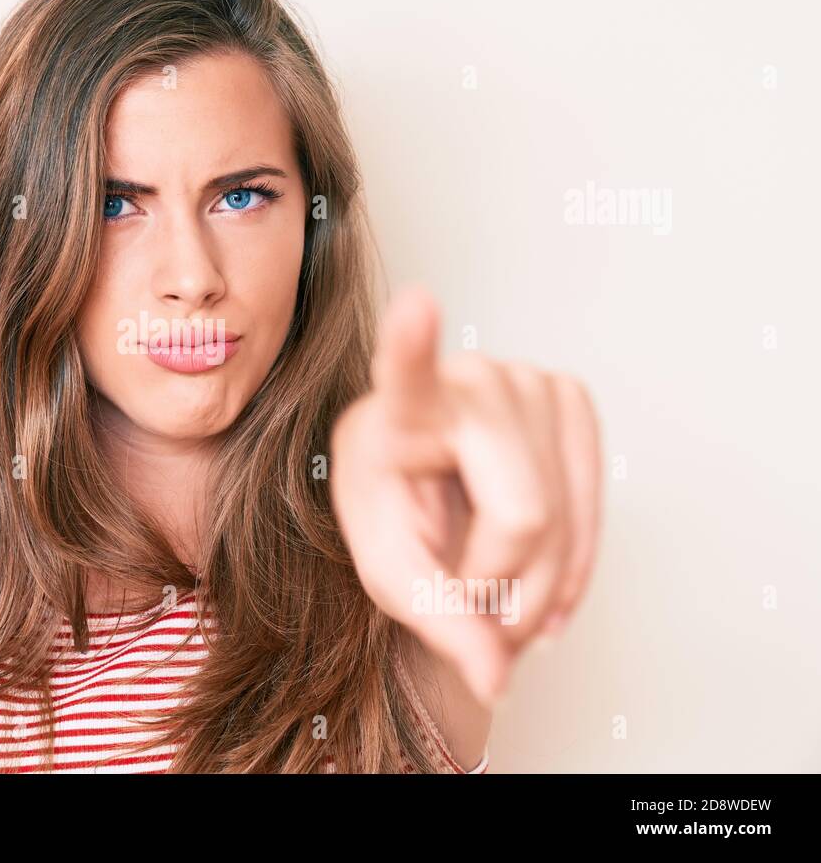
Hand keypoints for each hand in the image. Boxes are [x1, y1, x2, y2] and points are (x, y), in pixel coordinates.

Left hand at [330, 287, 601, 704]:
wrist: (425, 488)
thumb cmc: (394, 510)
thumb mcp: (390, 571)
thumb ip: (438, 623)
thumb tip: (494, 678)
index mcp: (398, 410)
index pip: (406, 373)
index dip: (414, 342)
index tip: (416, 304)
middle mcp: (467, 380)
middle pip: (521, 514)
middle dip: (499, 583)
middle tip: (470, 598)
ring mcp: (527, 381)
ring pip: (563, 522)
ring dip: (533, 586)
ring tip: (493, 586)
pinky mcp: (571, 397)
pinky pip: (593, 508)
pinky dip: (570, 567)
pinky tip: (541, 584)